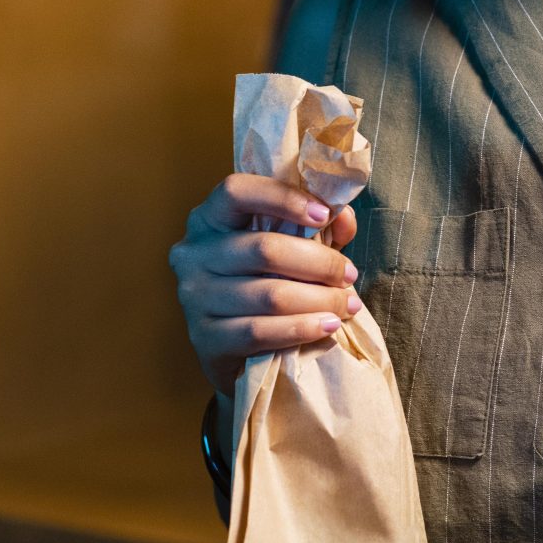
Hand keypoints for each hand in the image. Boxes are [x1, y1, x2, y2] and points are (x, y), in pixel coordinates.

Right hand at [169, 172, 361, 397]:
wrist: (236, 351)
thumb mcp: (289, 247)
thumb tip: (343, 217)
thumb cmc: (265, 284)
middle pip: (264, 248)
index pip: (236, 191)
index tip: (324, 214)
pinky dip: (301, 328)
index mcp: (208, 219)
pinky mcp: (204, 339)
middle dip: (320, 263)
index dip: (282, 197)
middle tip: (350, 274)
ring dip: (319, 300)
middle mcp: (193, 253)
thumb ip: (316, 225)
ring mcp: (193, 297)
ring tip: (347, 304)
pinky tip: (327, 327)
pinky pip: (260, 331)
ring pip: (269, 294)